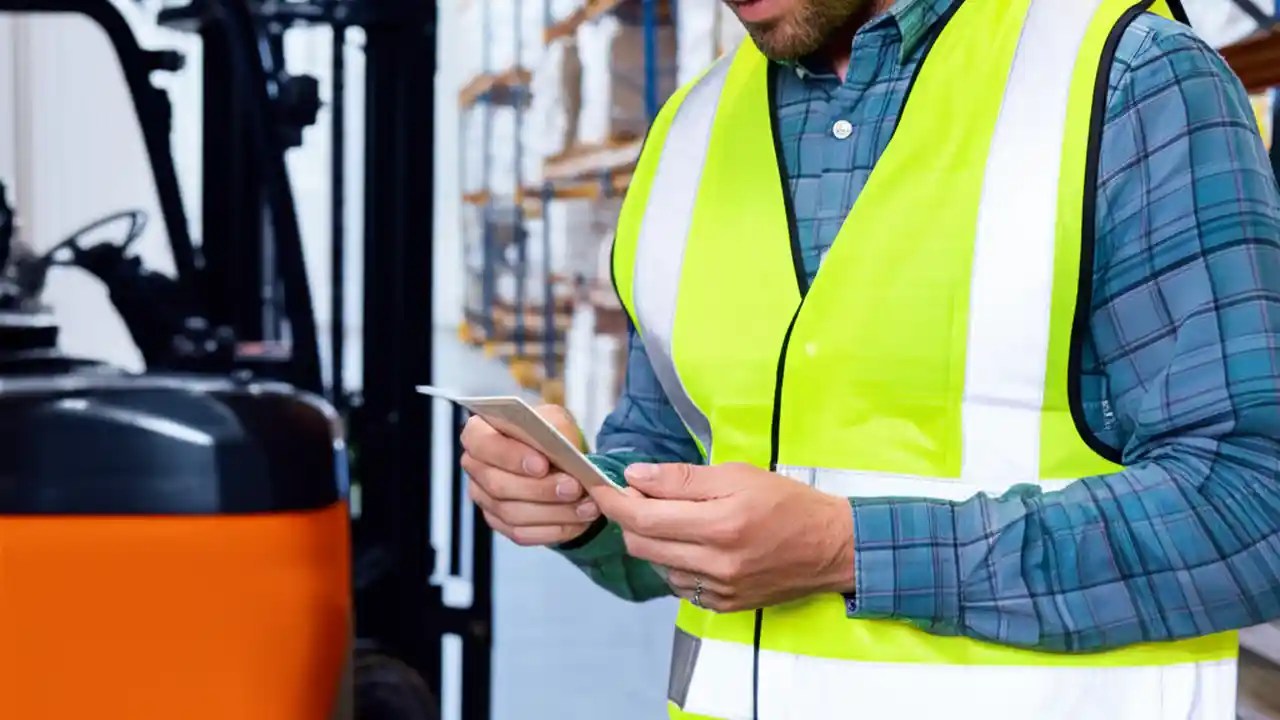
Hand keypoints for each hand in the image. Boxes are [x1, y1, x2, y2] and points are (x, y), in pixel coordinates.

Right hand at [460, 404, 600, 546]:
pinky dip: (554, 529)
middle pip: (498, 485)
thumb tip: (561, 451)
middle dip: (540, 489)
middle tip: (574, 488)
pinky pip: (522, 534)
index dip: (511, 457)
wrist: (559, 459)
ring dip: (554, 513)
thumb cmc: (550, 434)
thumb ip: (555, 429)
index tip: (543, 465)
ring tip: (586, 506)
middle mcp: (475, 467)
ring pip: (513, 514)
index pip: (483, 445)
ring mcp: (485, 499)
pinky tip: (579, 521)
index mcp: (479, 433)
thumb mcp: (555, 420)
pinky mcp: (500, 523)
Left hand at [586, 462, 853, 611]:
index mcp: (720, 524)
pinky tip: (693, 544)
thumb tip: (636, 477)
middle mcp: (716, 563)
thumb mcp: (738, 475)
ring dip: (652, 540)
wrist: (831, 547)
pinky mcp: (723, 605)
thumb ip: (683, 479)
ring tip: (674, 519)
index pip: (644, 518)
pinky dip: (674, 561)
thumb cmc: (787, 503)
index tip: (602, 487)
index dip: (615, 501)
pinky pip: (679, 584)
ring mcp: (719, 589)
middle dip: (630, 519)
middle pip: (641, 545)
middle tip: (640, 496)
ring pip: (656, 565)